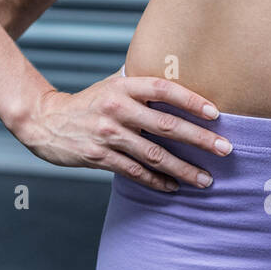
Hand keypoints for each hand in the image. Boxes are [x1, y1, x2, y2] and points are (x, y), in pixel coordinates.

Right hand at [18, 72, 230, 191]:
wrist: (45, 121)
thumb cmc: (89, 102)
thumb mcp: (112, 85)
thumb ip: (141, 85)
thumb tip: (181, 82)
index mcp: (122, 86)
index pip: (163, 89)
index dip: (191, 100)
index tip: (215, 113)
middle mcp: (116, 109)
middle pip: (165, 125)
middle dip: (199, 138)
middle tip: (225, 149)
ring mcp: (107, 135)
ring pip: (154, 155)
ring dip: (183, 169)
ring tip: (206, 179)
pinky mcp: (99, 157)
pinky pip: (135, 172)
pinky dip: (157, 181)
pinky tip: (174, 187)